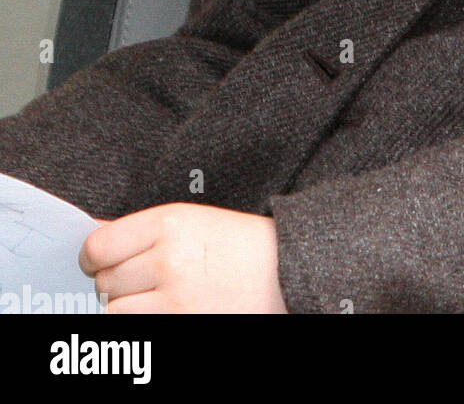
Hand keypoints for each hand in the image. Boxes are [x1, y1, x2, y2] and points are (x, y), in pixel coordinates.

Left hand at [79, 203, 288, 313]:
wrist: (284, 271)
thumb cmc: (237, 243)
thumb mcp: (191, 220)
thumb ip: (141, 229)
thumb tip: (91, 233)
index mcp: (169, 223)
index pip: (99, 246)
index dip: (94, 257)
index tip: (100, 261)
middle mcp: (167, 260)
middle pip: (105, 281)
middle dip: (116, 282)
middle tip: (140, 279)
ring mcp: (174, 300)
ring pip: (115, 311)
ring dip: (127, 307)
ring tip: (152, 298)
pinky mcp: (181, 326)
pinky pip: (137, 331)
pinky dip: (143, 323)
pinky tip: (163, 311)